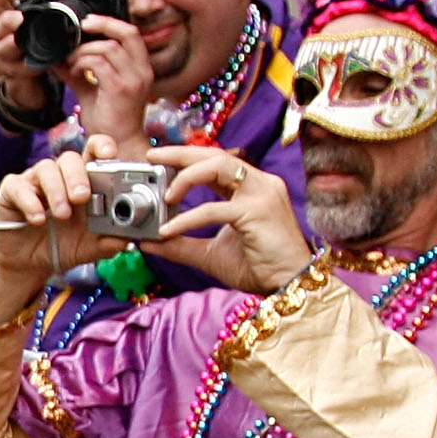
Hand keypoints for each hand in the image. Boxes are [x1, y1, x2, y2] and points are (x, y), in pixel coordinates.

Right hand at [0, 0, 54, 115]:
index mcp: (6, 19)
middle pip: (1, 22)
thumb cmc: (35, 43)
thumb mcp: (34, 24)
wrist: (28, 74)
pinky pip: (18, 67)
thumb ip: (40, 10)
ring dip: (11, 44)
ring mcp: (4, 53)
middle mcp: (1, 35)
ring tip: (17, 42)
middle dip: (10, 19)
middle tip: (21, 18)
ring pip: (3, 47)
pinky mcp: (13, 70)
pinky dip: (26, 66)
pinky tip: (36, 66)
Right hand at [0, 152, 118, 320]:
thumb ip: (109, 242)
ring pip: (46, 169)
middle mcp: (60, 177)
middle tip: (82, 198)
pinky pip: (19, 186)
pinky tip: (37, 220)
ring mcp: (34, 182)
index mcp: (84, 183)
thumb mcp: (90, 248)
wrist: (30, 264)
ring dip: (56, 191)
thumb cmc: (62, 246)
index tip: (110, 155)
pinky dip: (30, 202)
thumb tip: (128, 240)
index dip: (102, 147)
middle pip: (70, 158)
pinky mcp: (12, 191)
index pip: (93, 152)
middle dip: (78, 175)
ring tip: (62, 214)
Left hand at [59, 13, 157, 153]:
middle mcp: (141, 71)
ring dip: (84, 51)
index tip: (87, 23)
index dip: (109, 23)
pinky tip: (75, 72)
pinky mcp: (121, 89)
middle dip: (101, 25)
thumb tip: (57, 57)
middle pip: (126, 33)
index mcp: (139, 68)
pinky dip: (83, 63)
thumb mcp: (91, 89)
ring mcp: (133, 80)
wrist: (117, 145)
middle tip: (80, 28)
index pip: (131, 34)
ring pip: (108, 48)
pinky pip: (100, 64)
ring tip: (72, 62)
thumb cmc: (108, 120)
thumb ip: (77, 71)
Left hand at [146, 145, 312, 293]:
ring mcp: (261, 193)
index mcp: (251, 188)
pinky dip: (187, 218)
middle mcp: (259, 183)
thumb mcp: (210, 253)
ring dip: (186, 177)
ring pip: (218, 167)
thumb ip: (181, 245)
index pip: (215, 161)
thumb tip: (148, 242)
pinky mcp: (258, 211)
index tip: (160, 159)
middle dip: (181, 153)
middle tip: (153, 157)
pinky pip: (214, 209)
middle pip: (215, 155)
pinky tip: (168, 230)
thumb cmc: (258, 267)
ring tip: (165, 195)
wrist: (288, 284)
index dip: (187, 157)